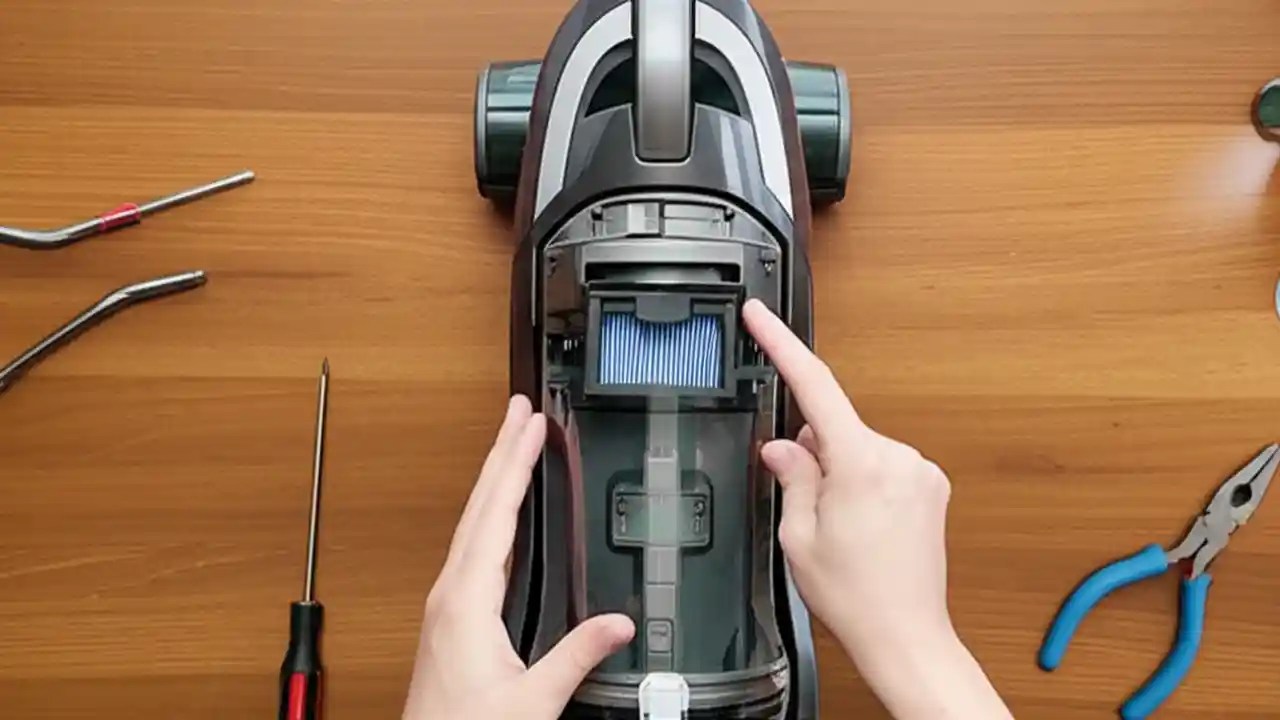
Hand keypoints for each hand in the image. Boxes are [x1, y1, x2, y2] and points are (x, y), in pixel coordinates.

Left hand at [402, 396, 635, 719]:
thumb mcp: (532, 700)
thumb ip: (576, 656)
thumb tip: (619, 623)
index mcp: (466, 600)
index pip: (495, 514)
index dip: (514, 463)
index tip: (528, 422)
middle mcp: (449, 593)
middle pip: (478, 506)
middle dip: (500, 453)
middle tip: (518, 410)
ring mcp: (445, 604)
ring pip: (471, 524)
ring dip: (493, 480)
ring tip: (513, 446)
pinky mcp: (448, 618)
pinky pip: (470, 548)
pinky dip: (489, 515)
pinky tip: (501, 514)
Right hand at [742, 299, 1012, 719]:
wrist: (906, 636)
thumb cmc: (855, 597)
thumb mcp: (799, 537)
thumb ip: (791, 477)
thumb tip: (783, 445)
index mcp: (860, 464)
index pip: (814, 385)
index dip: (782, 345)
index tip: (759, 315)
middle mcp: (898, 457)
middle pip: (835, 426)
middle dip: (812, 453)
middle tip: (808, 511)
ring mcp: (921, 470)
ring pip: (858, 447)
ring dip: (839, 472)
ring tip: (841, 530)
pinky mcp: (932, 484)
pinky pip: (883, 464)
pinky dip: (864, 482)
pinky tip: (864, 527)